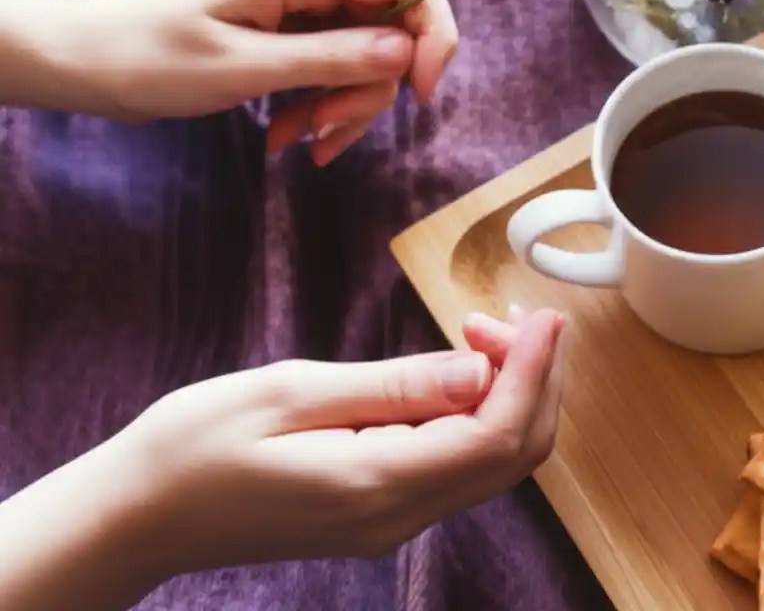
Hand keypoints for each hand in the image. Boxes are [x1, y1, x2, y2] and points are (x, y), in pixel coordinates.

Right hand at [0, 306, 563, 610]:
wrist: (142, 515)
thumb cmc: (195, 445)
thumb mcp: (291, 392)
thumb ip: (394, 385)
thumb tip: (477, 368)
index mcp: (377, 485)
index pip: (497, 434)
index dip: (534, 372)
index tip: (544, 316)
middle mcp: (398, 518)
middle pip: (514, 455)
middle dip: (534, 380)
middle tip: (507, 316)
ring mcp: (393, 523)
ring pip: (494, 464)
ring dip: (511, 396)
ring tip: (485, 333)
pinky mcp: (383, 514)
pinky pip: (461, 469)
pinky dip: (482, 417)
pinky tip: (460, 373)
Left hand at [54, 0, 456, 164]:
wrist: (93, 63)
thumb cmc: (154, 59)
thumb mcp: (247, 68)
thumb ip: (332, 58)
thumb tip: (405, 54)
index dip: (432, 30)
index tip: (419, 92)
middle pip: (393, 26)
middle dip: (372, 88)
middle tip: (326, 131)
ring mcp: (304, 0)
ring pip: (370, 55)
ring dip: (344, 106)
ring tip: (298, 142)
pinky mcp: (294, 26)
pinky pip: (338, 65)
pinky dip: (324, 104)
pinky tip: (290, 136)